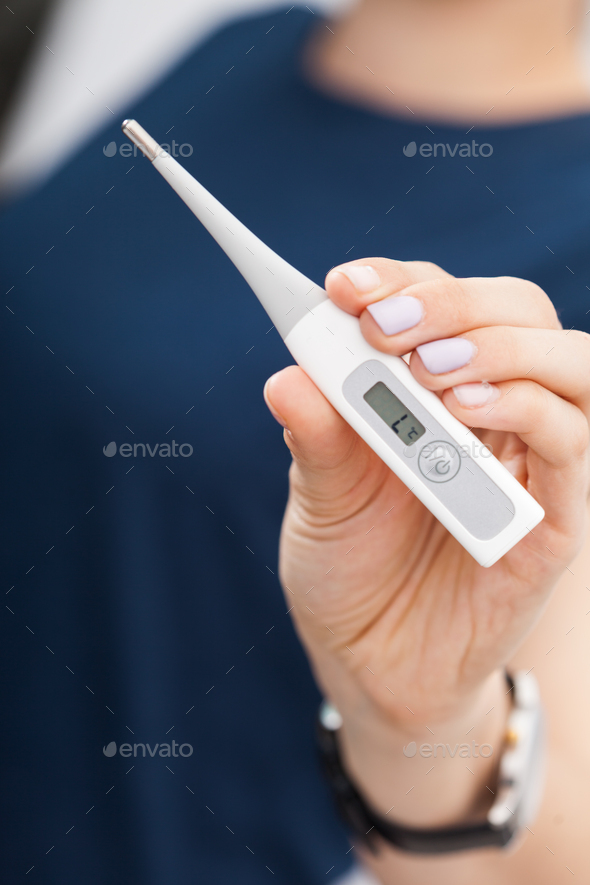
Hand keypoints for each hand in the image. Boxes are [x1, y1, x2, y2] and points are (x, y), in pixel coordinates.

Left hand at [263, 258, 589, 825]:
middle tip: (382, 323)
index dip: (402, 281)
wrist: (372, 663)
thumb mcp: (320, 498)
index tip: (345, 287)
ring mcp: (529, 462)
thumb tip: (291, 374)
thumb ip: (317, 436)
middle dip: (449, 301)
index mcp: (432, 392)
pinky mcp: (553, 517)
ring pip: (567, 361)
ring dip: (496, 344)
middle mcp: (491, 413)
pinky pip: (570, 441)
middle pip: (515, 312)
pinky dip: (525, 406)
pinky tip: (464, 410)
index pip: (443, 303)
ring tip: (426, 366)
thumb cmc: (348, 570)